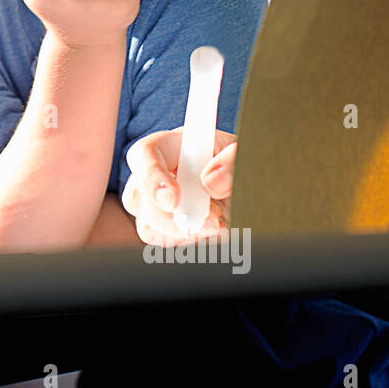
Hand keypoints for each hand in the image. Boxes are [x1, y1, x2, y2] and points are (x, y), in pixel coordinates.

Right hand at [120, 127, 236, 246]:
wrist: (249, 187)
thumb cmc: (238, 164)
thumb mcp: (242, 154)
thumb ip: (230, 162)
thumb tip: (210, 182)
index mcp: (170, 145)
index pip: (144, 155)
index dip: (152, 179)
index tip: (173, 201)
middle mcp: (155, 173)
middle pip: (139, 197)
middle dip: (174, 218)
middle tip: (212, 221)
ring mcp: (154, 201)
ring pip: (147, 224)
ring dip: (184, 232)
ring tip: (219, 222)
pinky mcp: (162, 226)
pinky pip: (162, 240)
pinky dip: (189, 241)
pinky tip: (212, 231)